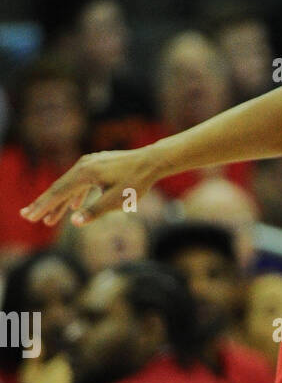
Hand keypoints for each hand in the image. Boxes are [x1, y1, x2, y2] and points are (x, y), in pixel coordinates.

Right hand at [20, 147, 159, 228]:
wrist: (151, 161)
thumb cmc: (136, 182)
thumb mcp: (116, 200)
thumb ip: (95, 211)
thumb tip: (75, 221)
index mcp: (85, 173)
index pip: (58, 193)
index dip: (43, 206)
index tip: (29, 217)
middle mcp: (83, 165)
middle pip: (59, 188)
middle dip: (44, 204)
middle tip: (28, 217)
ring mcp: (90, 163)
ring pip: (69, 185)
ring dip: (59, 203)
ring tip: (49, 220)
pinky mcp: (97, 165)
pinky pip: (80, 182)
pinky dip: (74, 195)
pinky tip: (72, 206)